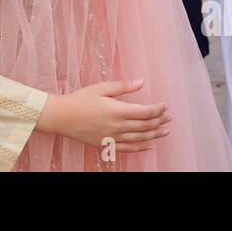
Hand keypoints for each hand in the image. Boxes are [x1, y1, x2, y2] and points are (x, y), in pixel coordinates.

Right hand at [41, 80, 171, 154]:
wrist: (62, 117)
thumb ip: (123, 86)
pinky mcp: (107, 144)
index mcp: (118, 111)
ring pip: (140, 138)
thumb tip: (141, 82)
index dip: (158, 109)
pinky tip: (149, 145)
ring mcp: (113, 137)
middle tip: (169, 117)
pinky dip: (141, 148)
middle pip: (145, 126)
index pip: (145, 112)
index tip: (165, 105)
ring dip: (155, 134)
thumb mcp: (101, 88)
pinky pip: (128, 149)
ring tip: (165, 131)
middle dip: (159, 121)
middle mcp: (118, 126)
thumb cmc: (80, 99)